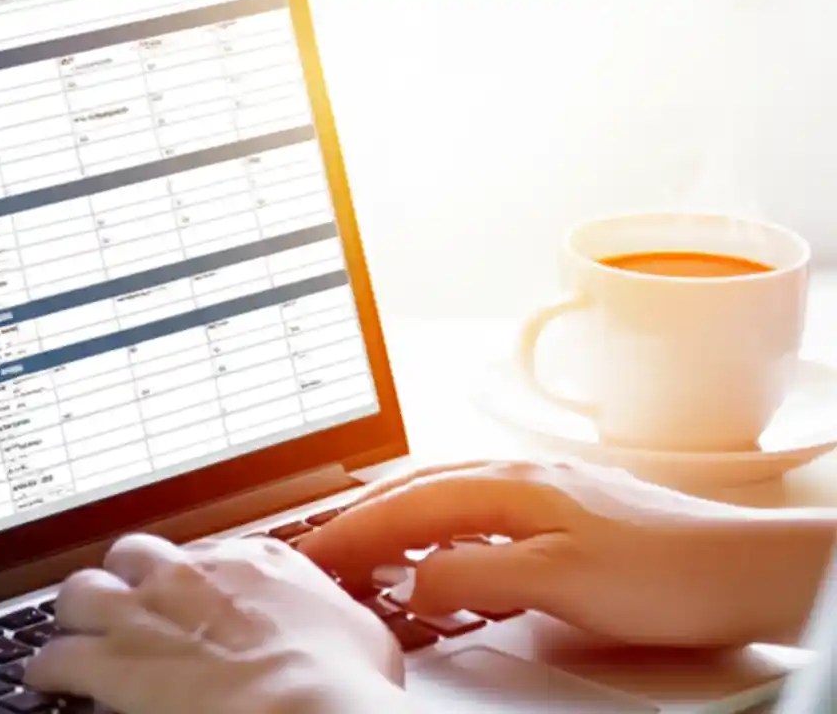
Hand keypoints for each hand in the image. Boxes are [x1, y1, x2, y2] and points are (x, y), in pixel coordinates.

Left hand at [26, 534, 406, 713]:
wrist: (304, 710)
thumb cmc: (340, 680)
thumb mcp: (358, 630)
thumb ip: (326, 613)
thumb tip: (338, 626)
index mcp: (251, 562)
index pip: (204, 552)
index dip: (190, 577)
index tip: (190, 598)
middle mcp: (190, 576)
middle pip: (133, 556)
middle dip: (126, 579)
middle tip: (126, 607)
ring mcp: (146, 615)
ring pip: (81, 592)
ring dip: (76, 614)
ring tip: (74, 634)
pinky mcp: (112, 664)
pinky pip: (56, 657)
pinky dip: (49, 669)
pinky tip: (50, 679)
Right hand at [300, 461, 836, 646]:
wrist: (747, 567)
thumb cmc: (666, 573)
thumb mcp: (556, 581)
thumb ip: (474, 576)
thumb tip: (412, 581)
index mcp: (510, 487)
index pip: (407, 506)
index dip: (352, 531)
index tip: (310, 554)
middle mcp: (521, 477)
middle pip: (418, 487)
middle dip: (362, 514)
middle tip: (320, 545)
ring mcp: (545, 489)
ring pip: (446, 491)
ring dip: (396, 513)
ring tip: (363, 539)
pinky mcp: (567, 508)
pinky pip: (476, 505)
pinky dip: (436, 519)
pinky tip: (442, 537)